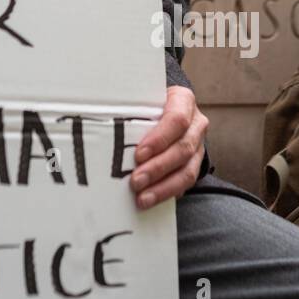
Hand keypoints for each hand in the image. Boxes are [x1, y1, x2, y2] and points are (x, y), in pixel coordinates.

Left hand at [130, 86, 207, 208]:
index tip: (139, 154)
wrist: (166, 111)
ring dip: (164, 187)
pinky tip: (152, 200)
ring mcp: (198, 146)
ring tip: (143, 198)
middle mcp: (196, 123)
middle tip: (136, 181)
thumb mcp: (142, 98)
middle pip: (182, 148)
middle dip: (158, 168)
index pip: (177, 119)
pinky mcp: (195, 164)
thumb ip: (129, 108)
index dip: (159, 139)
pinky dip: (168, 193)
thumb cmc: (148, 104)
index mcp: (183, 100)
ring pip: (188, 170)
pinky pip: (186, 183)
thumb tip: (100, 120)